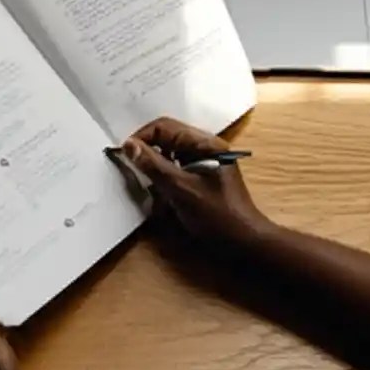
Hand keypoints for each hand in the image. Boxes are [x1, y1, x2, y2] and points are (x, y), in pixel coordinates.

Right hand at [120, 117, 272, 249]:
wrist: (245, 242)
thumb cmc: (217, 216)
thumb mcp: (181, 190)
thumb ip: (154, 166)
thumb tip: (128, 145)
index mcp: (205, 143)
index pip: (164, 126)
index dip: (141, 138)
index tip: (124, 156)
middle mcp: (205, 147)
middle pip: (167, 139)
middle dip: (149, 156)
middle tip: (136, 175)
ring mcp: (206, 162)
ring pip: (170, 156)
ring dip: (157, 172)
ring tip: (154, 193)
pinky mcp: (203, 177)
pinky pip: (177, 171)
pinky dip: (167, 183)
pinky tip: (165, 201)